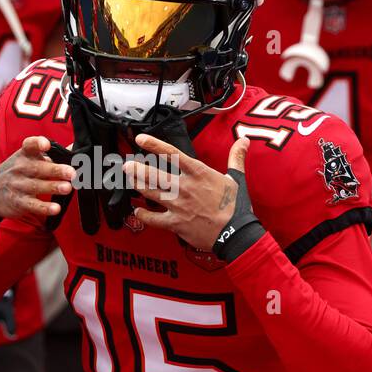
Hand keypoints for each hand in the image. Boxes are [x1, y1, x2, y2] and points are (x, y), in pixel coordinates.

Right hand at [0, 136, 74, 222]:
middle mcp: (19, 169)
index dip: (37, 143)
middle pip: (37, 168)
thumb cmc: (18, 173)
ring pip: (36, 186)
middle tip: (71, 173)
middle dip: (55, 170)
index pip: (29, 145)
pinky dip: (44, 207)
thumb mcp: (29, 160)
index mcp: (24, 155)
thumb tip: (74, 148)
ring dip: (52, 187)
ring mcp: (18, 185)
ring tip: (67, 188)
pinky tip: (55, 208)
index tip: (46, 145)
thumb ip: (51, 155)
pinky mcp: (18, 202)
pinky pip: (32, 205)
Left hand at [123, 135, 262, 257]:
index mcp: (198, 174)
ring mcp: (178, 205)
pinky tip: (136, 211)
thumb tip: (244, 141)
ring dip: (137, 186)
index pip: (172, 154)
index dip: (154, 145)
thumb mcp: (237, 178)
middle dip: (137, 169)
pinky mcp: (175, 223)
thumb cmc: (236, 207)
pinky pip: (153, 219)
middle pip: (154, 175)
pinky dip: (143, 215)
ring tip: (129, 180)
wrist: (235, 233)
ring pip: (150, 193)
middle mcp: (184, 187)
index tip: (140, 139)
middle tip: (126, 165)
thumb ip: (236, 158)